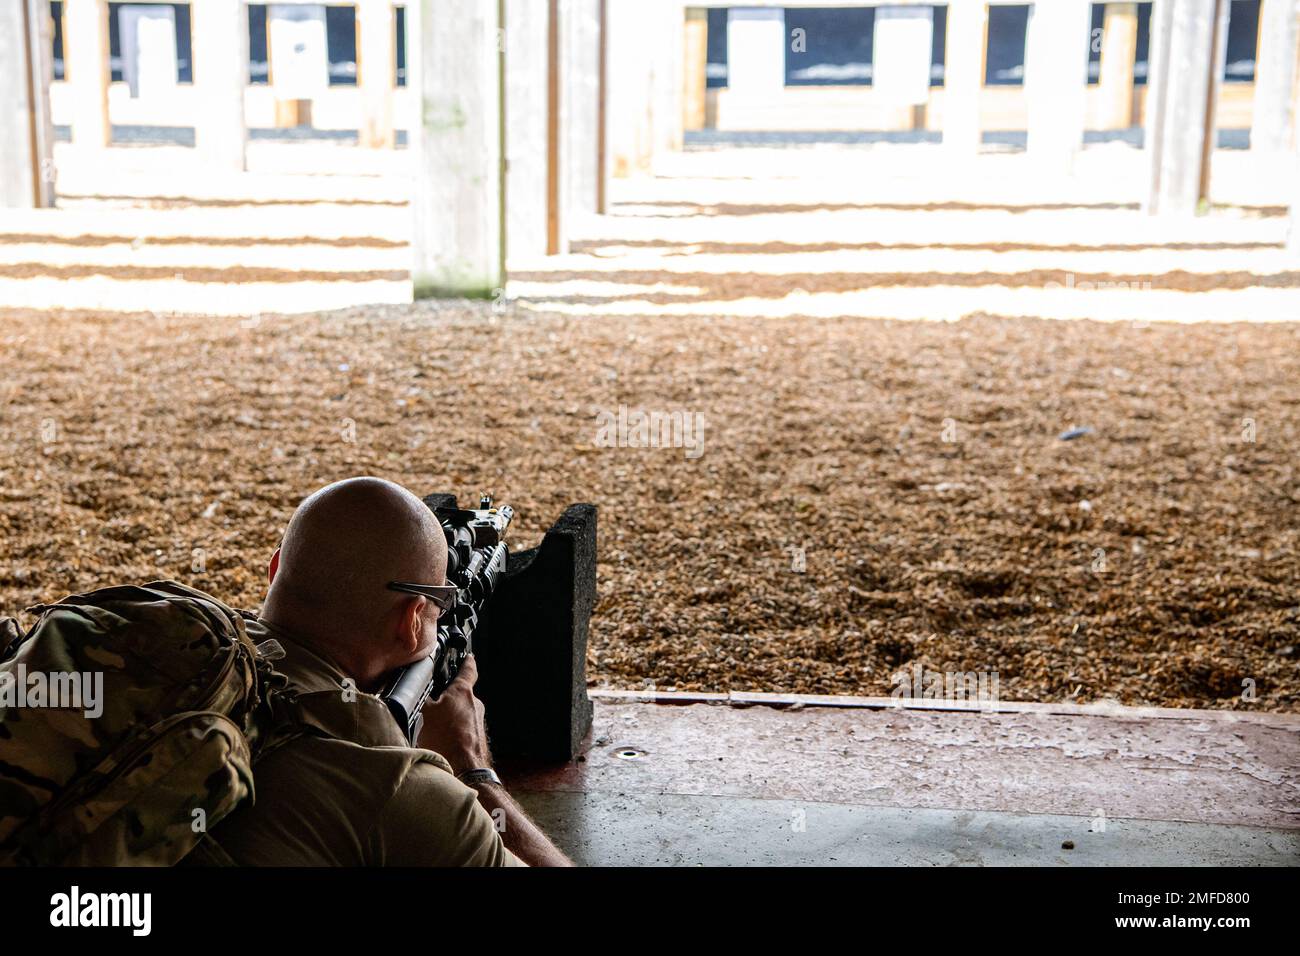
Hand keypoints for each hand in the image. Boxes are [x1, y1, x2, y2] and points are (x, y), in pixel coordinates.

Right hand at [416, 655, 491, 775]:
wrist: (465, 769)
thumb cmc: (447, 740)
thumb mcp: (425, 714)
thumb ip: (427, 702)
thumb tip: (424, 697)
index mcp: (463, 692)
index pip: (468, 670)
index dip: (466, 662)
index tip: (468, 657)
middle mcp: (475, 705)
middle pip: (461, 696)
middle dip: (447, 701)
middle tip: (431, 709)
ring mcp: (478, 723)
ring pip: (461, 716)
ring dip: (448, 721)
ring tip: (433, 734)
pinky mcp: (477, 739)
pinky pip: (462, 732)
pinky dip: (452, 736)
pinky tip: (440, 745)